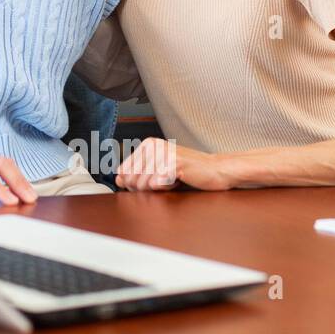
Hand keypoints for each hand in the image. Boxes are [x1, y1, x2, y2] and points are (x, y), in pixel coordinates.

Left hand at [115, 137, 231, 190]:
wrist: (216, 170)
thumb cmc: (188, 171)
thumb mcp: (159, 170)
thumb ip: (138, 173)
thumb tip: (118, 179)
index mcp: (147, 144)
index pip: (124, 171)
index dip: (133, 184)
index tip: (151, 182)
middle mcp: (153, 145)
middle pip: (131, 178)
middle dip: (144, 188)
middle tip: (163, 182)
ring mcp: (162, 153)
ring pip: (142, 183)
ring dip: (157, 188)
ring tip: (172, 179)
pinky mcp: (173, 163)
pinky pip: (156, 184)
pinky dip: (166, 188)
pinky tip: (177, 180)